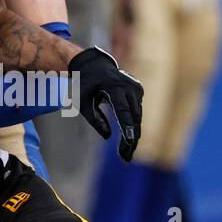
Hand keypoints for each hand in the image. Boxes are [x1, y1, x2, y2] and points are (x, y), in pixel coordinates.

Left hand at [71, 46, 141, 160]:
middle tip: (125, 157)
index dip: (127, 128)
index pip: (123, 111)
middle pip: (134, 117)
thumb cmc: (85, 84)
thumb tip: (108, 136)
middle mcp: (129, 87)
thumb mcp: (82, 102)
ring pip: (138, 116)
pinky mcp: (139, 91)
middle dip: (131, 139)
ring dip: (133, 135)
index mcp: (114, 87)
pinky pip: (137, 112)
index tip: (129, 143)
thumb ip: (94, 119)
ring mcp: (136, 88)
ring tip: (125, 153)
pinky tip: (127, 140)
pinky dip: (133, 125)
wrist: (94, 64)